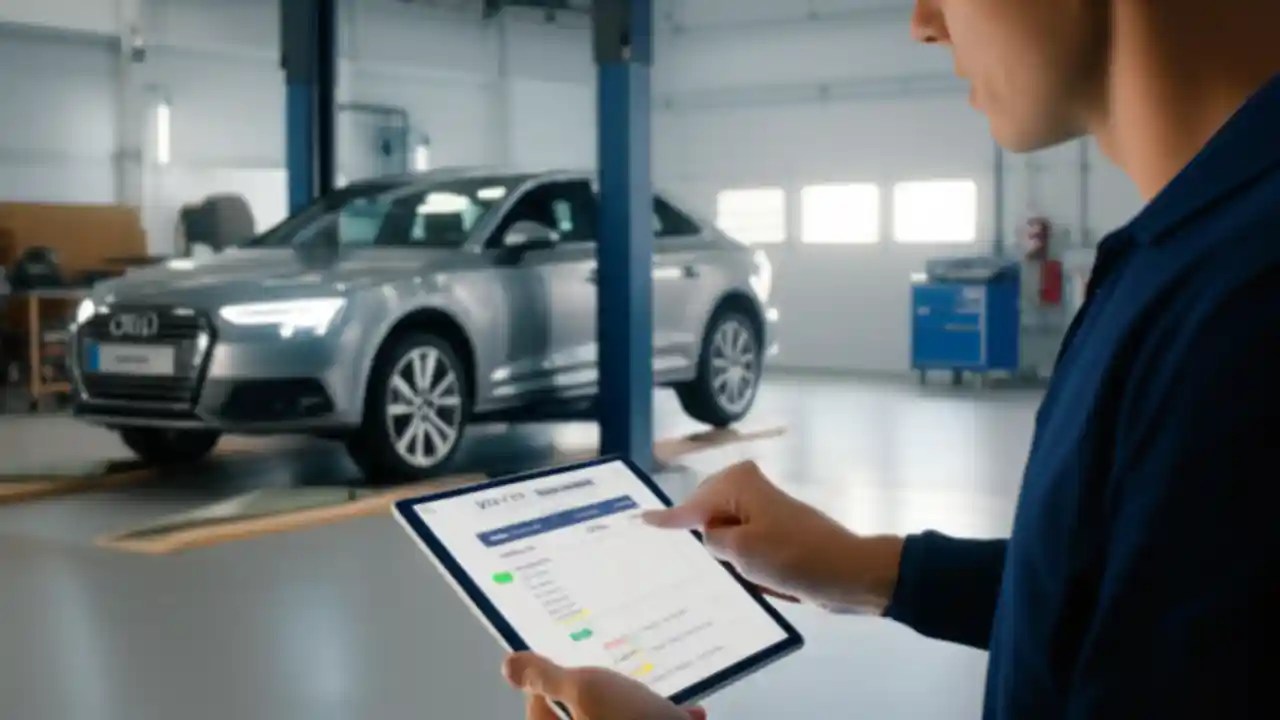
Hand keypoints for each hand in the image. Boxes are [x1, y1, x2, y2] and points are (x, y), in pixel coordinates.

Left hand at [503, 652, 706, 719]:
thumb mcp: (585, 688)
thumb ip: (545, 675)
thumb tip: (509, 664)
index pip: (539, 707)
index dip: (555, 681)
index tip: (579, 666)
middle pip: (583, 714)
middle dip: (607, 695)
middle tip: (623, 681)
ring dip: (642, 708)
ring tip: (659, 699)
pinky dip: (661, 719)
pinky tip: (688, 714)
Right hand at [644, 460, 902, 614]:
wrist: (848, 573)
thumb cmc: (793, 557)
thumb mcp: (739, 550)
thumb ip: (711, 539)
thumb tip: (707, 535)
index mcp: (737, 483)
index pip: (691, 505)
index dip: (668, 519)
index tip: (639, 519)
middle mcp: (748, 489)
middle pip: (705, 516)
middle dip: (698, 537)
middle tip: (680, 562)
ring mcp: (762, 512)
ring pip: (723, 534)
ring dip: (720, 554)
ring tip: (713, 572)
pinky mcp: (774, 533)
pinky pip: (742, 545)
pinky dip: (737, 560)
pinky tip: (740, 579)